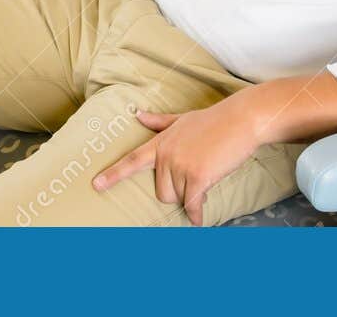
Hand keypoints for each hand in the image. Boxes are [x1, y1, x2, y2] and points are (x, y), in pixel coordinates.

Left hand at [91, 99, 263, 225]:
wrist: (240, 119)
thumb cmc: (214, 120)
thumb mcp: (182, 118)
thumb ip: (159, 122)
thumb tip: (138, 114)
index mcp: (161, 143)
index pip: (132, 161)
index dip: (113, 174)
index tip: (95, 185)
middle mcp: (167, 156)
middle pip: (161, 192)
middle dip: (177, 191)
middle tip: (196, 177)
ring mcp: (181, 167)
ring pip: (178, 198)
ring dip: (192, 196)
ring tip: (206, 178)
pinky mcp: (198, 177)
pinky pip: (192, 204)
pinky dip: (196, 215)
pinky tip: (198, 221)